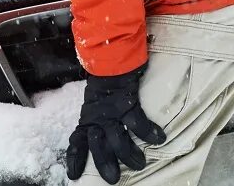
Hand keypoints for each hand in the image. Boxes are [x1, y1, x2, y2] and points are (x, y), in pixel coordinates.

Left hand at [65, 62, 165, 183]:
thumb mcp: (93, 105)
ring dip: (130, 155)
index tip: (73, 176)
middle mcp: (96, 117)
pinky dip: (149, 133)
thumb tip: (100, 136)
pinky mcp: (127, 102)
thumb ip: (96, 120)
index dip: (75, 159)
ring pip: (117, 140)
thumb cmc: (104, 84)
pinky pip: (138, 123)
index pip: (77, 141)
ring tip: (140, 163)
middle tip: (113, 179)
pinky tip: (159, 139)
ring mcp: (111, 111)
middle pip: (97, 146)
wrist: (111, 59)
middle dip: (105, 164)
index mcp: (87, 118)